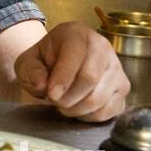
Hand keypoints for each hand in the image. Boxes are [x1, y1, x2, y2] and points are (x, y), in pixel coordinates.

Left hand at [14, 21, 129, 121]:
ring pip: (100, 97)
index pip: (76, 55)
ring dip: (76, 109)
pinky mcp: (123, 89)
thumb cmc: (43, 62)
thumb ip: (30, 71)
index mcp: (77, 33)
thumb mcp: (27, 62)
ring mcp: (116, 68)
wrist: (57, 65)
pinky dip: (89, 116)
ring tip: (63, 103)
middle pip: (90, 78)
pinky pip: (109, 110)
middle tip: (54, 101)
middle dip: (68, 97)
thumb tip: (42, 84)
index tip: (51, 94)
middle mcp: (102, 47)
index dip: (63, 78)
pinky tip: (78, 108)